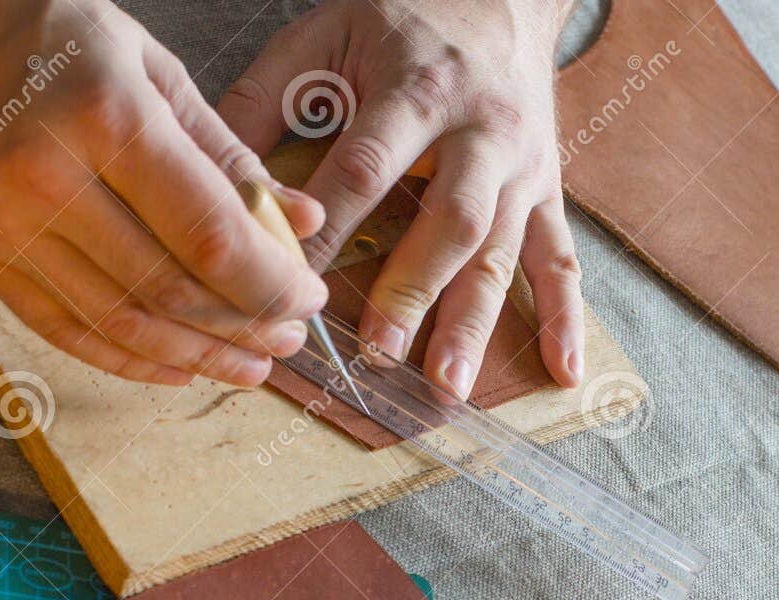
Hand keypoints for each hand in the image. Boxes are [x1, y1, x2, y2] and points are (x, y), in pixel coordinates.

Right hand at [0, 0, 327, 386]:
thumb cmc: (49, 33)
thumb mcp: (154, 70)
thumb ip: (230, 156)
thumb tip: (302, 224)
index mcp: (103, 117)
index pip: (210, 236)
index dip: (271, 283)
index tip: (307, 299)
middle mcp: (43, 176)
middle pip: (169, 290)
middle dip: (243, 327)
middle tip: (287, 339)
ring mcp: (1, 223)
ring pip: (121, 324)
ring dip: (196, 356)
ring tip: (247, 365)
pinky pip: (65, 330)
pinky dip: (129, 359)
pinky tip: (179, 366)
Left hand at [220, 0, 583, 396]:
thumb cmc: (405, 19)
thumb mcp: (329, 32)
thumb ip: (266, 97)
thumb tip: (214, 175)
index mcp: (419, 88)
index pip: (368, 166)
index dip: (331, 225)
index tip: (292, 279)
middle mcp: (481, 131)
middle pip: (451, 219)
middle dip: (414, 288)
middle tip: (378, 347)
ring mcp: (521, 167)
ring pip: (501, 251)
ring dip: (474, 322)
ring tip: (447, 383)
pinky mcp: (546, 191)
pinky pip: (560, 257)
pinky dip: (565, 317)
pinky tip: (562, 370)